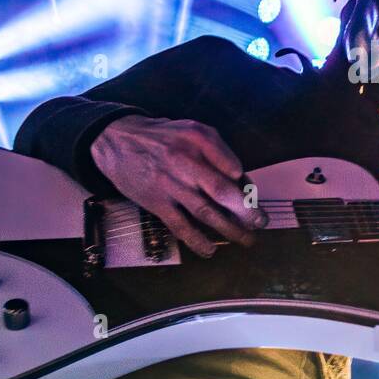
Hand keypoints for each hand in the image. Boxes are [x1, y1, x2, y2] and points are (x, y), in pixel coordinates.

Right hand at [90, 115, 266, 257]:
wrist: (117, 141)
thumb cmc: (162, 136)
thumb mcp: (192, 128)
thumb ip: (217, 147)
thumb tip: (239, 174)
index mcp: (198, 141)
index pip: (232, 166)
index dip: (247, 184)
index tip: (253, 194)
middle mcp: (185, 162)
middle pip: (222, 191)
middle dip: (247, 210)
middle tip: (262, 222)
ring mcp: (170, 185)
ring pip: (206, 212)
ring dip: (230, 229)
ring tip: (247, 239)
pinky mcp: (156, 203)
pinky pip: (180, 226)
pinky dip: (197, 241)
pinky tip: (211, 250)